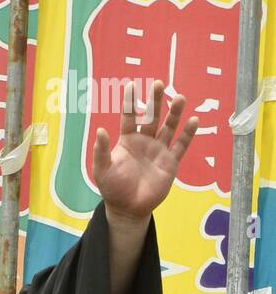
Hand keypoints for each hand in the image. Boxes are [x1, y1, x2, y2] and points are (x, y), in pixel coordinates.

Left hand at [93, 81, 197, 221]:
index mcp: (128, 141)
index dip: (130, 103)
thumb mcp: (102, 170)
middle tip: (159, 84)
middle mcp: (145, 142)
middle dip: (156, 101)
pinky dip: (187, 134)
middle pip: (152, 117)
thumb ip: (102, 151)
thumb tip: (100, 130)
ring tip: (180, 97)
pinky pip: (180, 146)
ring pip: (169, 127)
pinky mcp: (170, 162)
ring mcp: (159, 151)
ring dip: (175, 113)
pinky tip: (193, 121)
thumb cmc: (113, 189)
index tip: (131, 85)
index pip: (129, 118)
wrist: (128, 209)